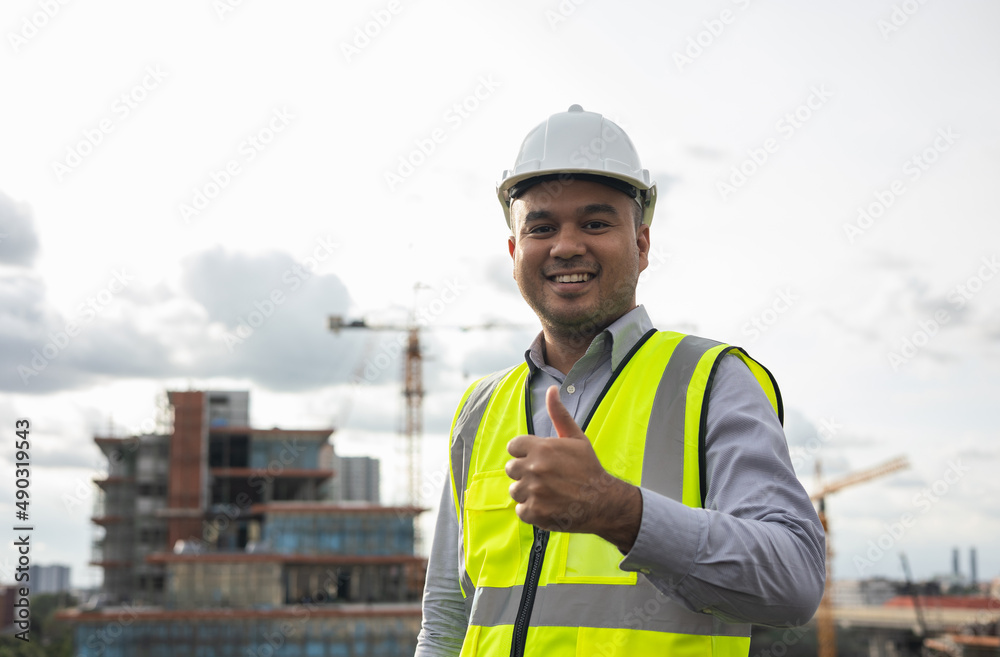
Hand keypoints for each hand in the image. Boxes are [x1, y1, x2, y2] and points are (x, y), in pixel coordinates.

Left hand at [505, 385, 641, 550]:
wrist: (603, 501)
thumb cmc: (589, 468)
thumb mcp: (576, 438)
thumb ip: (559, 414)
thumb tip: (551, 389)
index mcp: (541, 448)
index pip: (513, 447)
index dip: (525, 453)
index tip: (538, 460)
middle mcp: (534, 469)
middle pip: (511, 469)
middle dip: (524, 473)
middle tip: (545, 477)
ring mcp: (533, 492)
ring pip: (515, 490)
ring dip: (528, 492)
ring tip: (547, 492)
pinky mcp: (535, 512)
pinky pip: (521, 510)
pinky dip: (532, 510)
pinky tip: (548, 505)